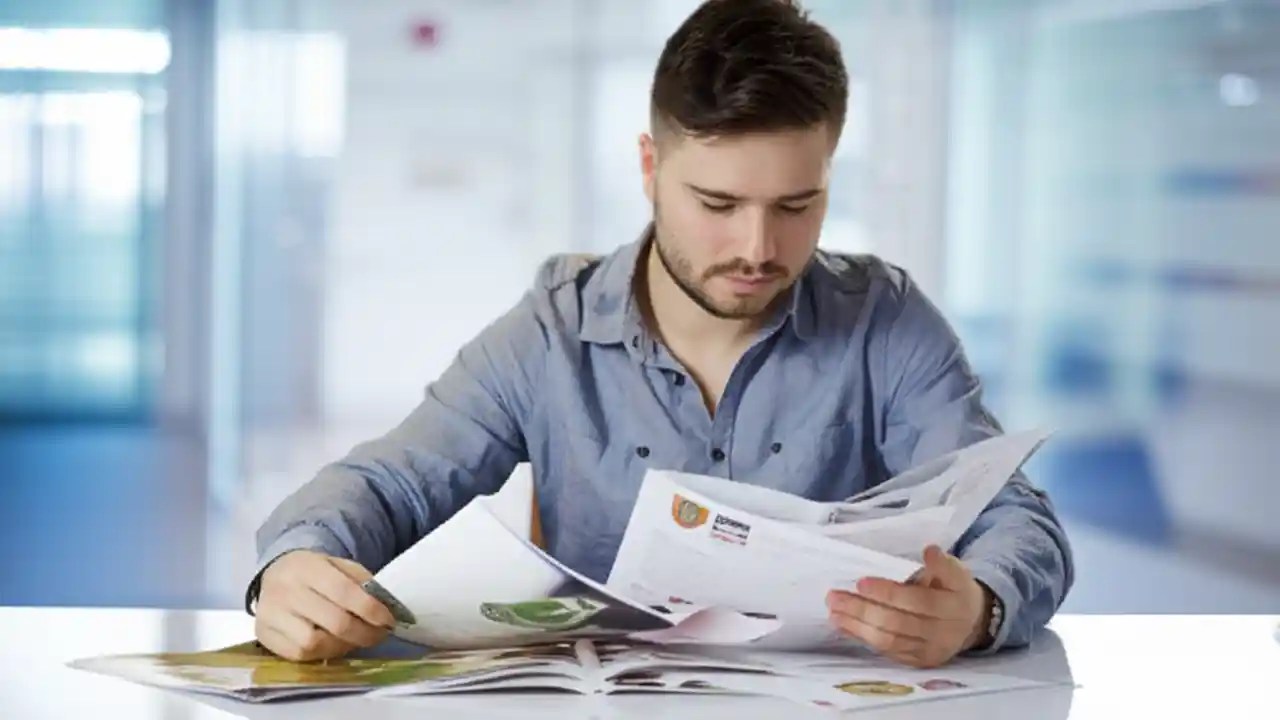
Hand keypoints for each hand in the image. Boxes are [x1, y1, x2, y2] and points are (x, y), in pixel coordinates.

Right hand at [253, 550, 395, 661]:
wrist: (275, 574)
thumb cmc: (314, 571)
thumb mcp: (339, 565)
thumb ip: (362, 582)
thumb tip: (387, 608)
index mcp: (307, 567)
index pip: (344, 591)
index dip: (370, 609)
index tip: (389, 620)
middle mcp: (285, 590)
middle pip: (334, 621)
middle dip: (364, 633)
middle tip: (379, 635)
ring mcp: (271, 615)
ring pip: (315, 643)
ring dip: (343, 646)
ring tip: (355, 639)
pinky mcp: (263, 635)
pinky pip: (298, 655)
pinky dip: (322, 653)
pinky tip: (333, 645)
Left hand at [826, 544, 990, 668]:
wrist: (973, 624)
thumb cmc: (956, 592)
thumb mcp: (957, 573)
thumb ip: (943, 564)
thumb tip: (929, 551)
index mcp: (952, 608)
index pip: (915, 602)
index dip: (887, 593)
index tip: (860, 582)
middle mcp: (941, 634)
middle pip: (896, 623)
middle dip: (862, 610)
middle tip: (834, 597)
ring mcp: (928, 652)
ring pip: (889, 641)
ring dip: (857, 626)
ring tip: (833, 612)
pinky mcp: (917, 663)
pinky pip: (887, 652)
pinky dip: (863, 638)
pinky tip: (845, 626)